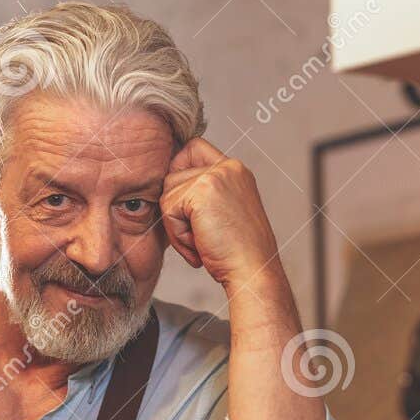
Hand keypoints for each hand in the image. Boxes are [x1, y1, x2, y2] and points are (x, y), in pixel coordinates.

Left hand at [159, 138, 280, 294]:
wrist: (253, 271)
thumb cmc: (238, 252)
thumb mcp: (224, 212)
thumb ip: (203, 193)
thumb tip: (167, 184)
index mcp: (235, 170)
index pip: (193, 148)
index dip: (179, 170)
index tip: (184, 203)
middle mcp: (228, 167)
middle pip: (173, 174)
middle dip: (176, 209)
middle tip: (199, 234)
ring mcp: (216, 176)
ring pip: (168, 193)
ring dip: (177, 225)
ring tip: (202, 241)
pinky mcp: (202, 191)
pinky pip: (168, 209)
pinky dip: (177, 234)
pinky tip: (199, 246)